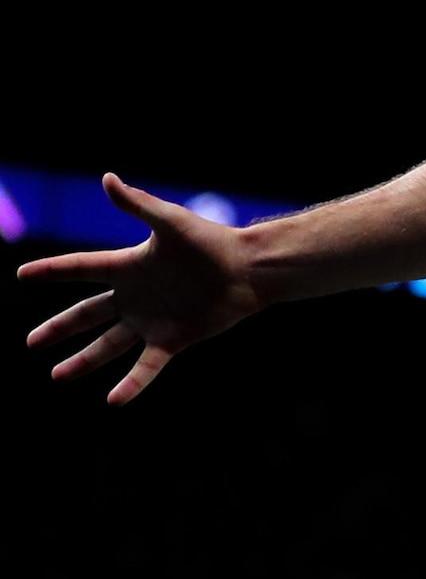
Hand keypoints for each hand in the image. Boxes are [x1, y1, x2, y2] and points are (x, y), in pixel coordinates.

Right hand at [18, 173, 263, 404]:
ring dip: (83, 361)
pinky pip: (146, 366)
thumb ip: (137, 205)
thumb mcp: (170, 222)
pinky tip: (113, 400)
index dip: (51, 271)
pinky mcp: (174, 339)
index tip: (21, 274)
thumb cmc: (212, 242)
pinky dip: (131, 384)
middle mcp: (136, 296)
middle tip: (31, 343)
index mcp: (129, 266)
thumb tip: (107, 178)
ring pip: (109, 345)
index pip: (80, 268)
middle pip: (87, 314)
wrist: (249, 269)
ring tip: (57, 376)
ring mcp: (153, 320)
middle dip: (59, 328)